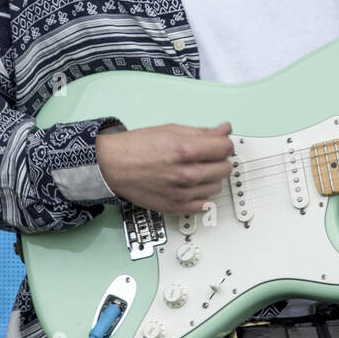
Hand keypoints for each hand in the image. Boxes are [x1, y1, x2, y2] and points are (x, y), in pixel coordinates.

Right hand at [95, 121, 235, 214]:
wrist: (112, 166)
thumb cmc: (137, 147)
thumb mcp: (172, 130)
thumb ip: (202, 132)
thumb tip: (224, 130)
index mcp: (186, 151)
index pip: (226, 148)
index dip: (224, 144)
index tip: (220, 144)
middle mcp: (185, 174)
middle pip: (225, 168)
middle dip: (219, 160)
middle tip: (208, 157)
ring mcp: (181, 194)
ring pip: (217, 187)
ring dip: (212, 178)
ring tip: (197, 171)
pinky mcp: (175, 208)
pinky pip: (204, 206)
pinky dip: (203, 196)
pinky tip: (194, 187)